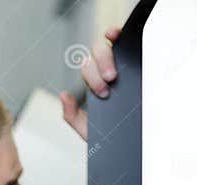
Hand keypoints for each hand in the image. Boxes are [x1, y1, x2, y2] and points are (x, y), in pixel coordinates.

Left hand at [61, 26, 121, 140]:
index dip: (93, 77)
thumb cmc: (112, 134)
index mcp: (93, 84)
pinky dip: (115, 33)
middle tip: (109, 80)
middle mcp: (103, 71)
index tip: (103, 92)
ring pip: (105, 46)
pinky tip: (114, 35)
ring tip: (113, 74)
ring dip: (106, 55)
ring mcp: (118, 64)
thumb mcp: (88, 129)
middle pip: (94, 55)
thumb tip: (63, 95)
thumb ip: (72, 116)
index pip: (87, 69)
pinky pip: (121, 40)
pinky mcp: (133, 60)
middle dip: (100, 65)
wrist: (132, 139)